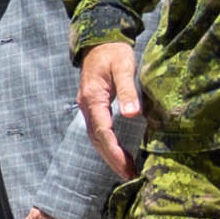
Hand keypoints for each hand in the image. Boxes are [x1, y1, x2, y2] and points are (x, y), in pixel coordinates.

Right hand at [75, 38, 146, 181]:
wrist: (99, 42)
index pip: (103, 132)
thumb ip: (128, 90)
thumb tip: (132, 115)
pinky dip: (109, 146)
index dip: (115, 152)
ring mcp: (89, 109)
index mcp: (93, 98)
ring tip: (127, 171)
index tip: (127, 166)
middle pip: (98, 140)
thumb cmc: (113, 52)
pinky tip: (120, 154)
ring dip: (110, 156)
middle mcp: (87, 107)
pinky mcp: (94, 109)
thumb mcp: (124, 67)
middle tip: (129, 176)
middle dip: (113, 160)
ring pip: (97, 139)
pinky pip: (99, 132)